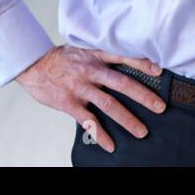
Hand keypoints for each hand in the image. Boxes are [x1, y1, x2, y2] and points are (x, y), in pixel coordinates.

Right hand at [13, 44, 165, 152]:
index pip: (123, 57)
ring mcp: (80, 87)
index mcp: (96, 55)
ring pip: (108, 104)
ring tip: (142, 132)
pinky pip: (88, 121)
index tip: (159, 71)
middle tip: (160, 107)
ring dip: (127, 119)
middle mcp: (90, 70)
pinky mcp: (69, 102)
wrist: (33, 65)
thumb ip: (102, 56)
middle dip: (143, 95)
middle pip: (121, 83)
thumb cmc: (62, 59)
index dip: (142, 63)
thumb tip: (128, 62)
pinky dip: (100, 134)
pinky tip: (111, 145)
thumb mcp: (83, 49)